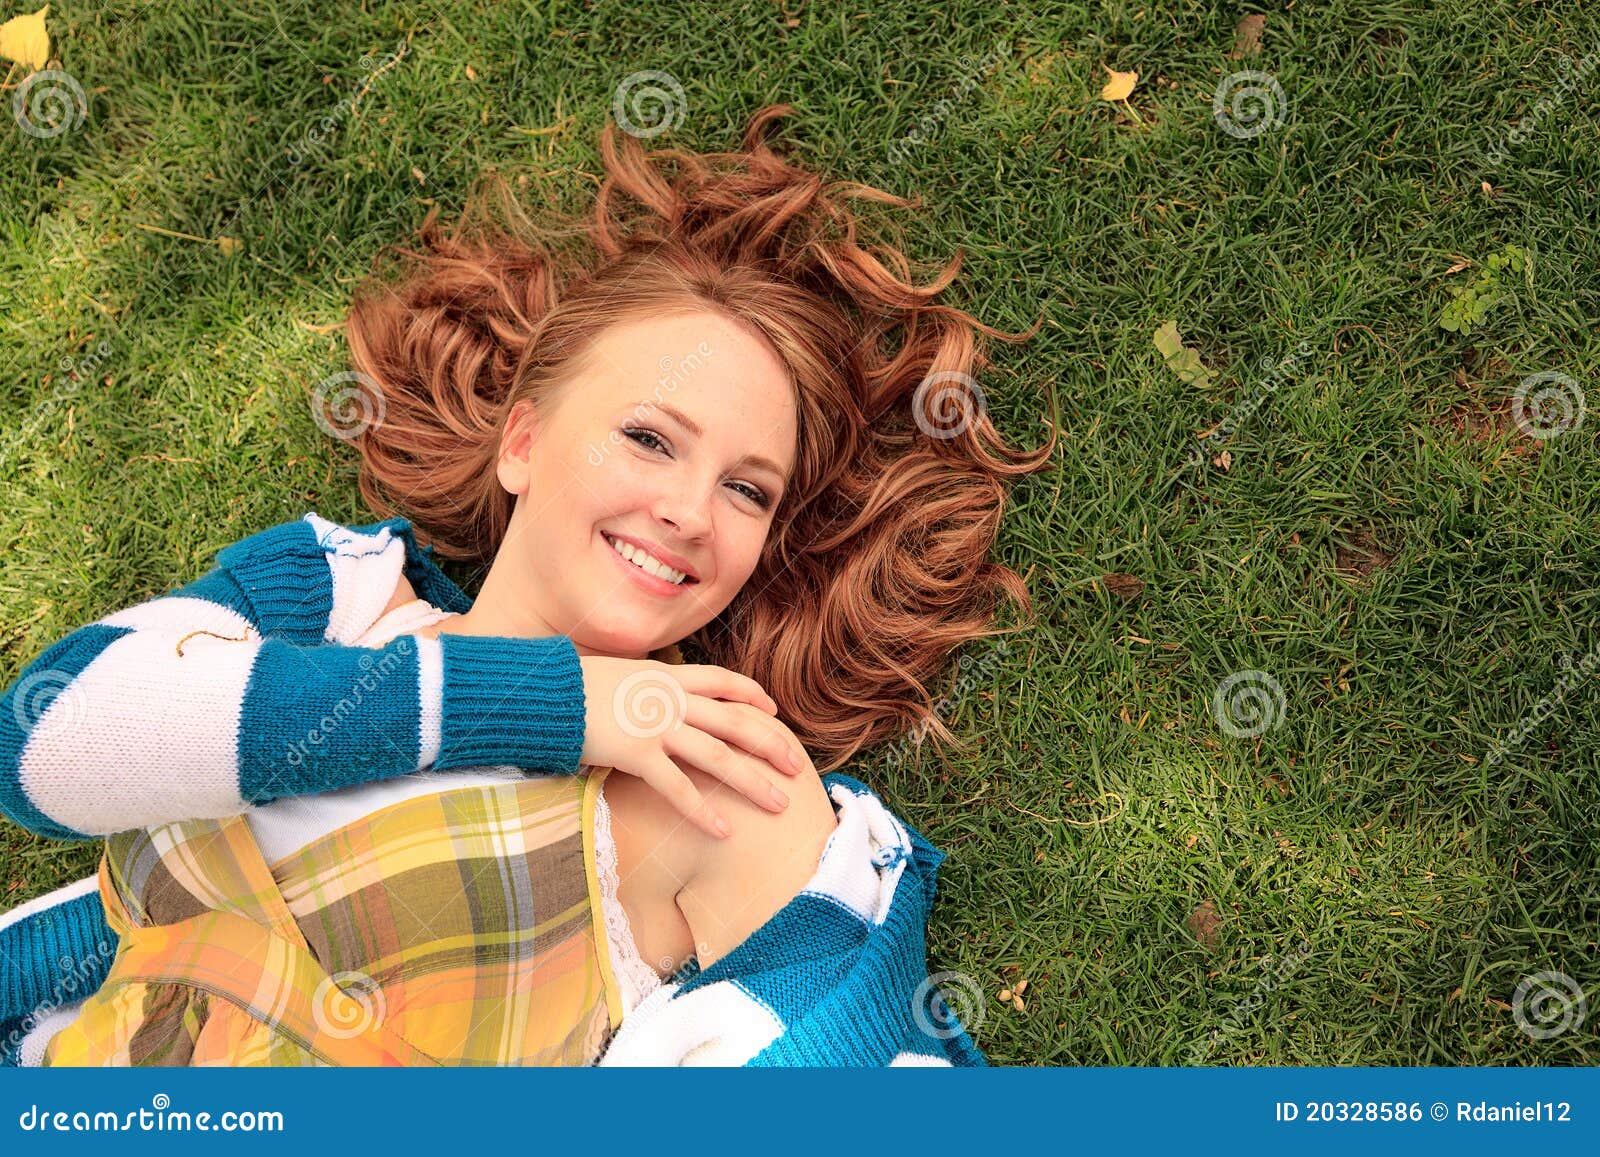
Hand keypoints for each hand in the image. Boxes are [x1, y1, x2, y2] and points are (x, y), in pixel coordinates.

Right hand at [577, 656, 814, 838]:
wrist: (543, 692)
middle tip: (796, 766)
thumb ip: (644, 686)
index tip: (774, 710)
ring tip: (780, 804)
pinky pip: (678, 787)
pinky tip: (724, 830)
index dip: (752, 694)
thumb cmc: (572, 686)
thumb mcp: (618, 674)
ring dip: (753, 781)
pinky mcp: (637, 754)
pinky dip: (702, 811)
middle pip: (735, 721)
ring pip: (718, 756)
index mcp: (666, 675)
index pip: (722, 680)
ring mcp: (656, 726)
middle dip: (770, 744)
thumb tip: (652, 695)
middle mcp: (670, 699)